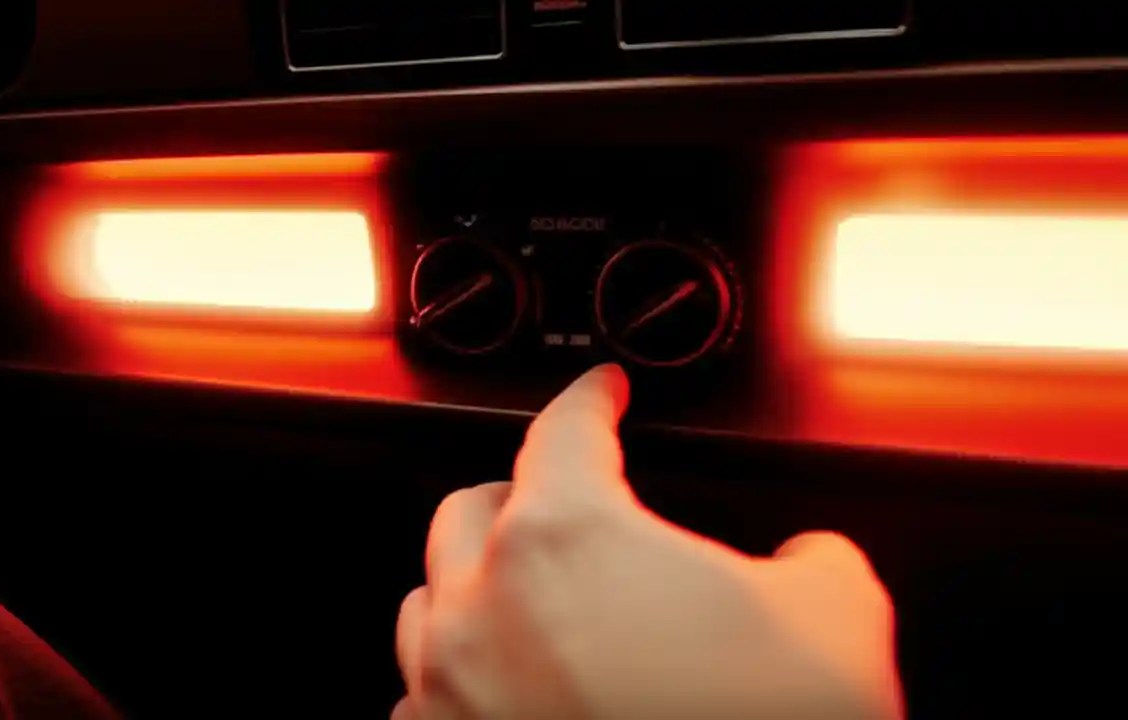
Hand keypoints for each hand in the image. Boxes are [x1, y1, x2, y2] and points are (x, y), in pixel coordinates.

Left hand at [394, 365, 903, 719]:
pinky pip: (424, 702)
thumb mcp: (836, 615)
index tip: (602, 392)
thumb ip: (811, 558)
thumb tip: (804, 560)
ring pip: (428, 601)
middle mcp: (484, 606)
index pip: (565, 428)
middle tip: (568, 503)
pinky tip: (502, 694)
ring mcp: (451, 694)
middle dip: (520, 494)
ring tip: (524, 593)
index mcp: (566, 536)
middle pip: (470, 509)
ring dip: (472, 584)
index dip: (592, 398)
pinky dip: (459, 682)